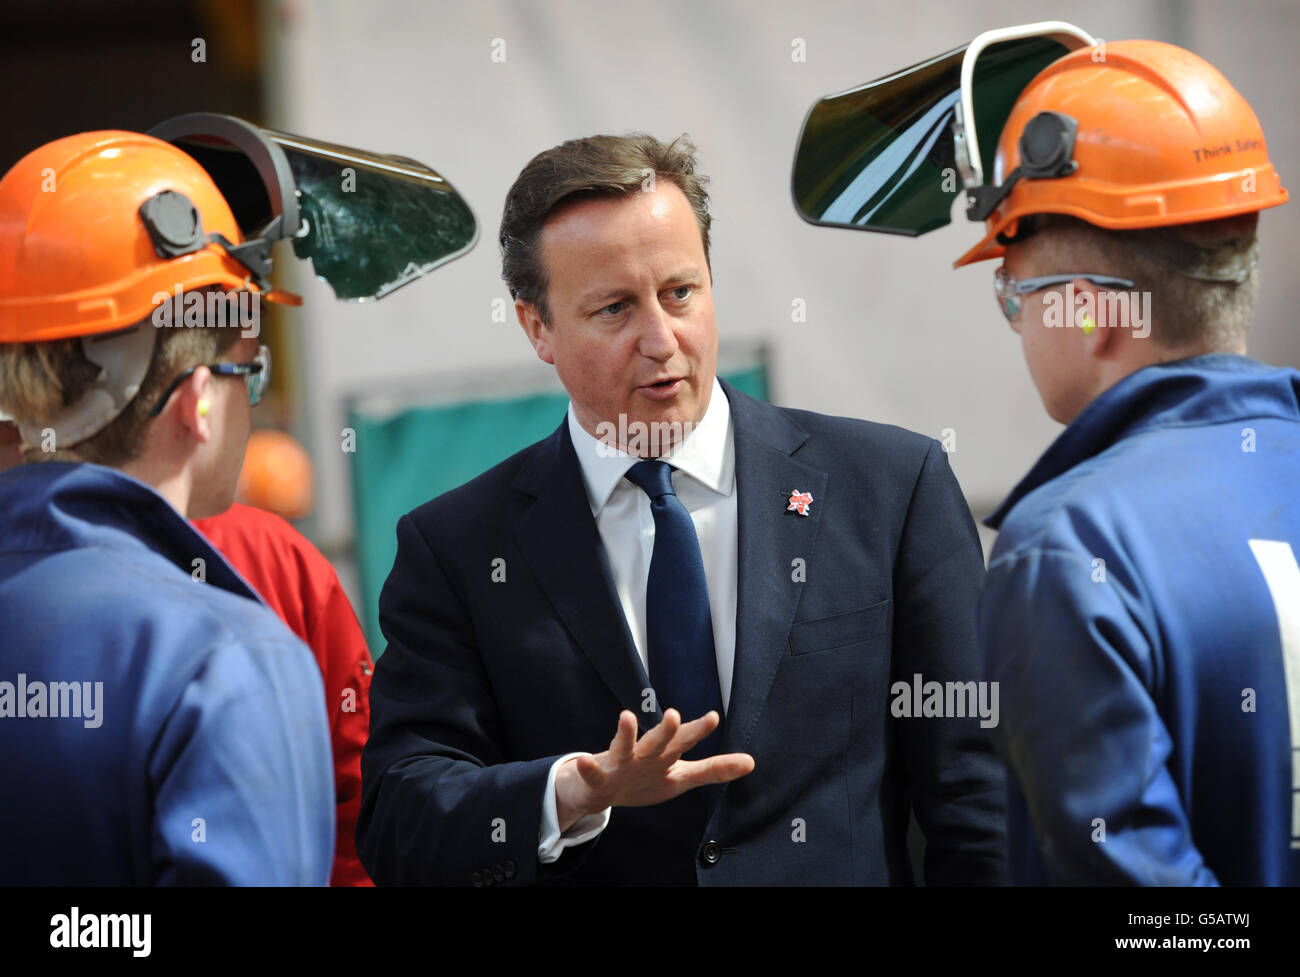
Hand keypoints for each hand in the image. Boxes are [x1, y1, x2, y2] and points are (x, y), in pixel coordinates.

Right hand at [554, 709, 753, 830]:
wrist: (597, 789)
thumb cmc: (643, 778)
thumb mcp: (680, 777)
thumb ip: (713, 770)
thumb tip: (751, 762)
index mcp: (664, 755)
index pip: (684, 741)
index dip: (698, 731)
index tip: (713, 717)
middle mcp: (643, 754)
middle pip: (657, 741)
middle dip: (666, 730)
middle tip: (675, 715)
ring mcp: (620, 764)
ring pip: (623, 748)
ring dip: (625, 734)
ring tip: (627, 716)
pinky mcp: (598, 778)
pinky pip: (594, 774)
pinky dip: (589, 767)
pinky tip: (585, 759)